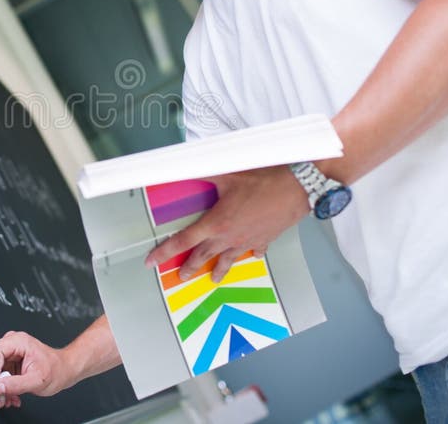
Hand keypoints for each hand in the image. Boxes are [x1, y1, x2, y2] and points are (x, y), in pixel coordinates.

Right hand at [0, 330, 73, 408]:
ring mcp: (10, 354)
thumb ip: (15, 384)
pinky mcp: (10, 363)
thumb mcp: (36, 380)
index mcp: (18, 342)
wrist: (63, 371)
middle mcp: (12, 344)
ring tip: (8, 399)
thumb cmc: (55, 370)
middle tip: (0, 397)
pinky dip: (3, 388)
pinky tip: (12, 396)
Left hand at [145, 165, 308, 281]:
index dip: (164, 252)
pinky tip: (249, 255)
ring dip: (218, 269)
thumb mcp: (227, 174)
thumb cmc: (263, 180)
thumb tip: (184, 166)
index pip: (183, 241)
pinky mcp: (264, 239)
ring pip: (228, 259)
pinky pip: (253, 251)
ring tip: (212, 279)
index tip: (151, 262)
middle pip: (203, 256)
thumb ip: (204, 173)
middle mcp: (229, 237)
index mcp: (216, 223)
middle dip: (189, 266)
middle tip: (180, 275)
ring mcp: (247, 241)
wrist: (296, 188)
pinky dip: (249, 254)